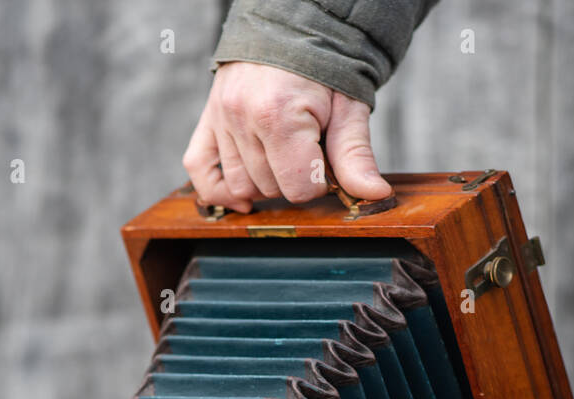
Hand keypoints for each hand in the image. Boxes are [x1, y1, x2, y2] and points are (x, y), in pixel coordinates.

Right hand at [182, 61, 391, 213]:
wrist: (295, 27)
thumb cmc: (326, 67)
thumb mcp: (349, 108)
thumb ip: (355, 155)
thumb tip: (375, 194)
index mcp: (279, 115)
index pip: (299, 188)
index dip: (319, 183)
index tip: (327, 161)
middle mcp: (243, 117)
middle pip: (271, 189)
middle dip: (295, 179)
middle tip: (309, 151)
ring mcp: (221, 117)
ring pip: (241, 185)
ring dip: (266, 181)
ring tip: (284, 156)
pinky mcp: (208, 117)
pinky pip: (198, 167)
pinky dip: (217, 189)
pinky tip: (241, 198)